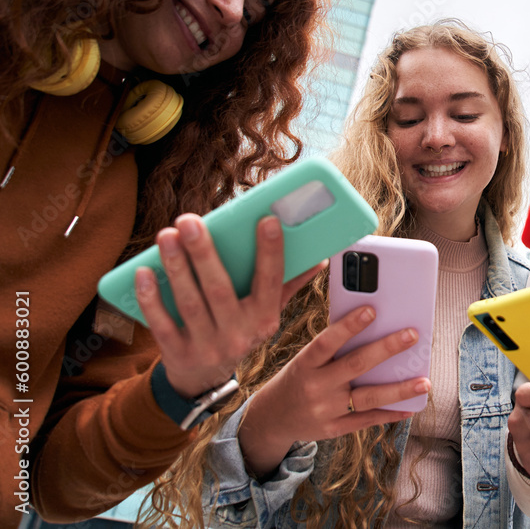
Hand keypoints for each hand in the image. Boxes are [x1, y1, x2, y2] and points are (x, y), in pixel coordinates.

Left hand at [136, 214, 322, 398]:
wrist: (206, 378)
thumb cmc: (240, 330)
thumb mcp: (267, 312)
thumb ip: (289, 284)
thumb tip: (318, 258)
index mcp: (265, 319)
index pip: (271, 281)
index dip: (271, 252)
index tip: (266, 220)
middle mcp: (239, 334)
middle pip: (220, 289)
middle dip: (204, 253)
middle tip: (190, 221)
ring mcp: (208, 346)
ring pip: (190, 302)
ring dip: (176, 267)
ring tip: (166, 236)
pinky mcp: (178, 352)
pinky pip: (162, 323)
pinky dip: (151, 298)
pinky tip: (143, 272)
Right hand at [239, 304, 429, 477]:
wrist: (272, 418)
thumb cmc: (297, 378)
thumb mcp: (304, 360)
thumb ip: (331, 348)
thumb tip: (371, 328)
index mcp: (305, 364)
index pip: (327, 342)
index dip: (348, 327)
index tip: (372, 310)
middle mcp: (316, 387)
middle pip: (355, 366)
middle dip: (386, 349)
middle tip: (412, 335)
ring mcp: (326, 410)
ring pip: (368, 398)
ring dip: (399, 390)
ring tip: (424, 381)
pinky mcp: (335, 429)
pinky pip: (367, 420)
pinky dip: (390, 414)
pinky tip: (411, 406)